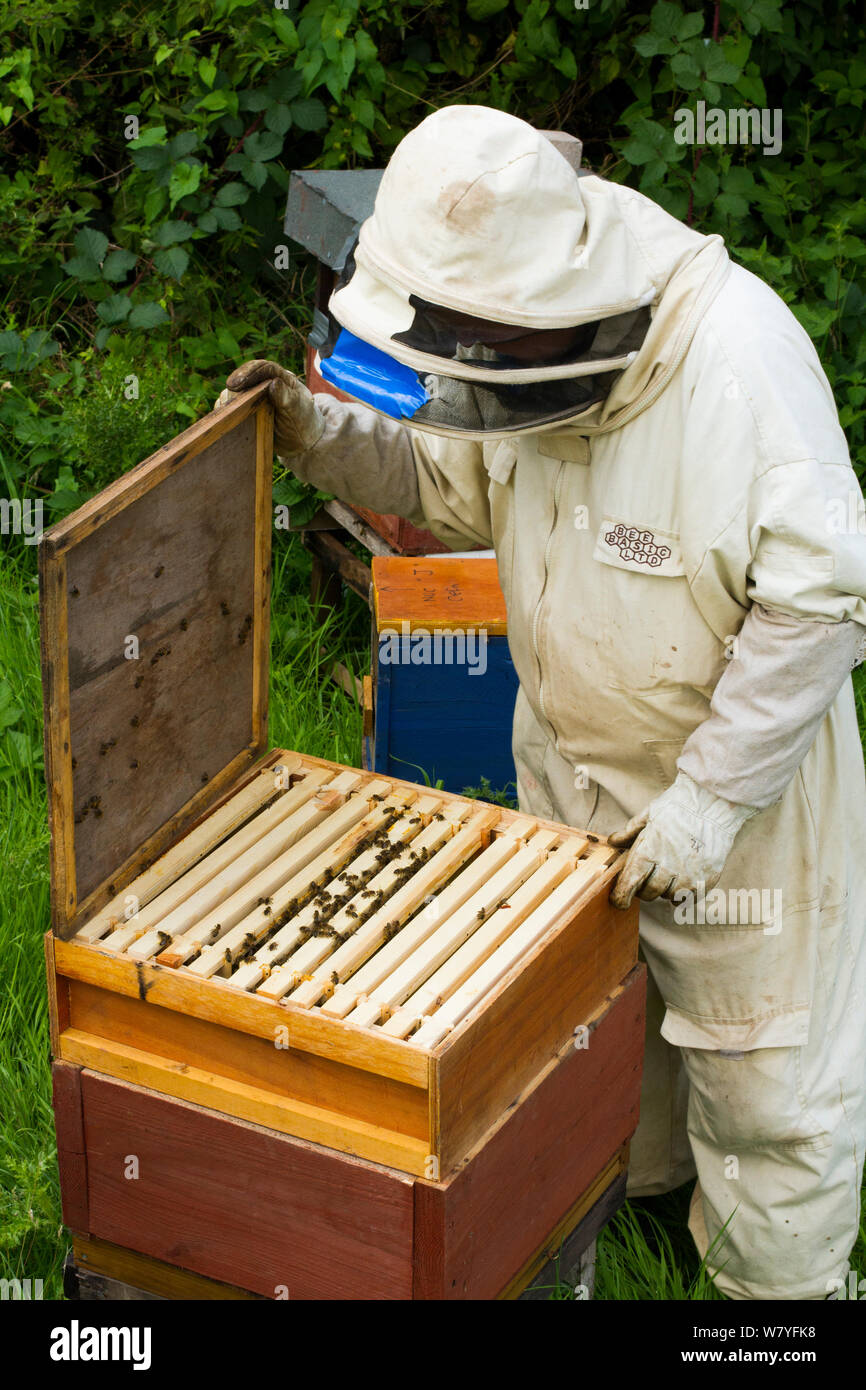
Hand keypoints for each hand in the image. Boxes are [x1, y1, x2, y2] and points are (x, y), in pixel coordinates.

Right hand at [214, 359, 324, 456]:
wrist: (301, 444)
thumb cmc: (304, 425)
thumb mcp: (299, 411)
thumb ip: (287, 397)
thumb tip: (273, 383)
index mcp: (283, 379)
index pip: (266, 369)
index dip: (250, 372)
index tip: (239, 382)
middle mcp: (267, 385)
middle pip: (248, 376)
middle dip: (237, 381)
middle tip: (230, 388)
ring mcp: (256, 397)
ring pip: (238, 391)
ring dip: (231, 397)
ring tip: (227, 406)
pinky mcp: (248, 410)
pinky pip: (234, 407)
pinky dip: (228, 410)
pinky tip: (224, 416)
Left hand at [608, 771, 759, 910]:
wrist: (714, 802)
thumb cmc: (679, 806)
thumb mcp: (649, 814)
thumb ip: (630, 832)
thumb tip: (613, 841)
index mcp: (648, 851)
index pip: (629, 884)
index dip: (621, 897)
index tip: (618, 901)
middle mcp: (667, 867)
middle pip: (649, 893)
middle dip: (644, 888)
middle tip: (648, 877)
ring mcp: (688, 875)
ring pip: (669, 896)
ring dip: (665, 889)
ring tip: (669, 873)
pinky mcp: (707, 878)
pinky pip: (690, 898)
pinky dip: (684, 894)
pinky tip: (683, 881)